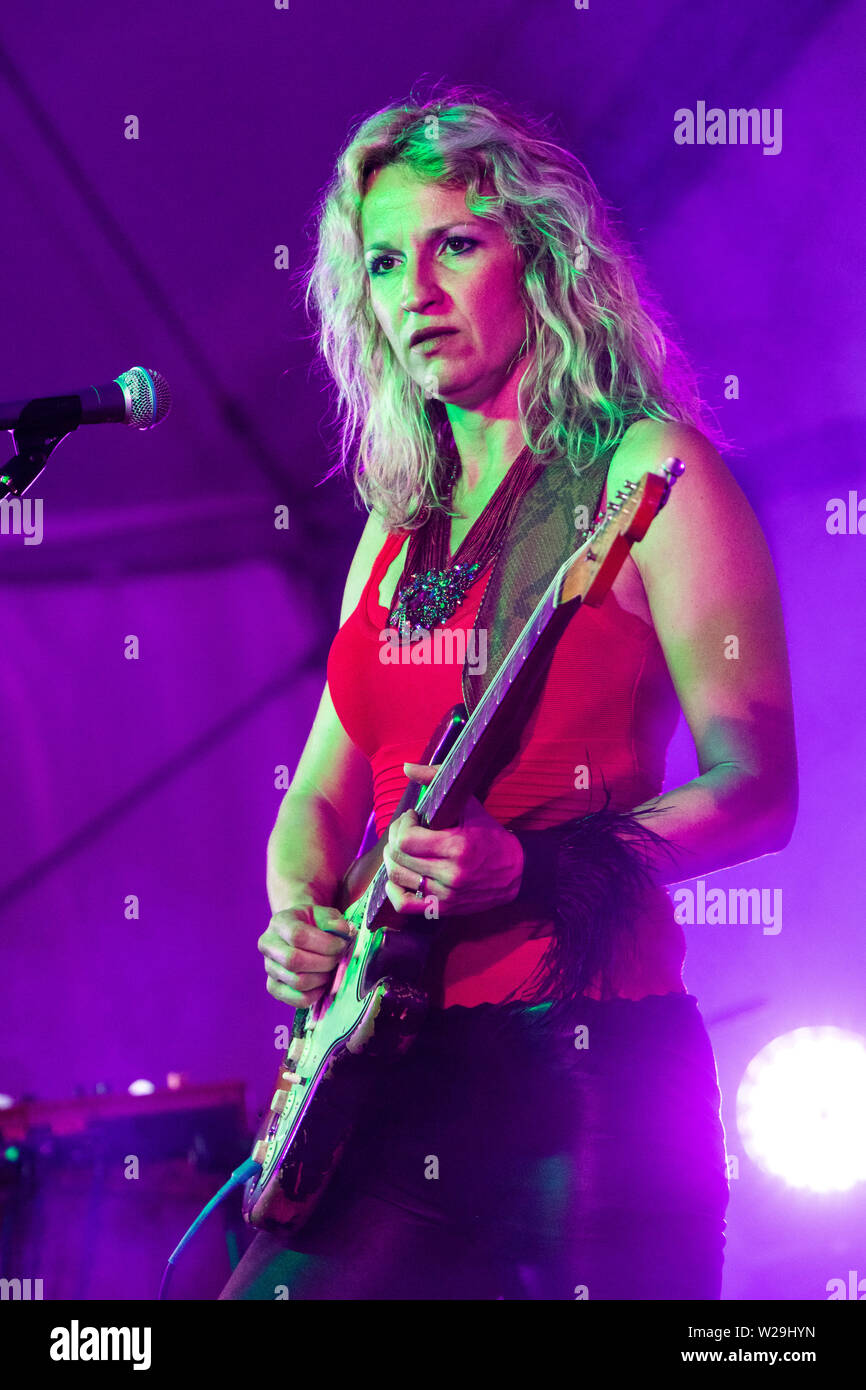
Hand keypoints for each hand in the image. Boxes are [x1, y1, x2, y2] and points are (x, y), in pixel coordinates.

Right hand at [259, 904, 356, 1006]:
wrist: (299, 934)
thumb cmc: (313, 923)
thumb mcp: (323, 913)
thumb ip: (333, 919)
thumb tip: (342, 931)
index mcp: (279, 922)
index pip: (298, 936)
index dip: (325, 943)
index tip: (341, 944)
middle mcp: (268, 945)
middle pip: (294, 961)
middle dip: (324, 962)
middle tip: (337, 959)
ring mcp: (269, 968)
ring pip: (297, 982)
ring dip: (322, 978)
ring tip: (330, 969)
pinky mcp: (273, 987)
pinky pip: (297, 999)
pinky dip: (316, 994)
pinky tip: (323, 983)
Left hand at [381, 761, 524, 916]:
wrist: (517, 871)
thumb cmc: (491, 835)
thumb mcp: (469, 804)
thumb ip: (437, 778)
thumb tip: (406, 767)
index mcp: (457, 846)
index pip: (407, 839)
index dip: (402, 825)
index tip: (413, 817)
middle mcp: (451, 874)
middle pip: (399, 857)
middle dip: (395, 838)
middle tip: (404, 830)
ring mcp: (446, 895)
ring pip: (398, 878)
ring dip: (392, 860)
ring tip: (401, 849)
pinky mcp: (444, 909)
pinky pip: (406, 905)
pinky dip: (394, 891)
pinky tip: (398, 877)